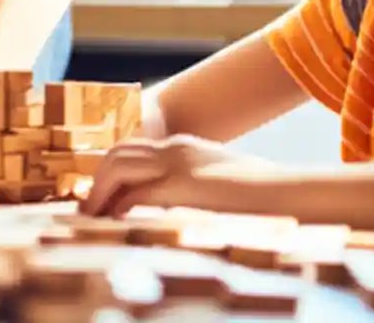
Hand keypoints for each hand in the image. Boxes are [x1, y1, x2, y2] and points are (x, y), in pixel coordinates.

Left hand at [79, 134, 279, 217]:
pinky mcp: (182, 186)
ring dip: (98, 193)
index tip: (100, 198)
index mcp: (183, 147)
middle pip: (117, 154)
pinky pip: (134, 195)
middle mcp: (174, 149)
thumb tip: (186, 203)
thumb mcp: (223, 182)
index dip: (110, 174)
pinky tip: (112, 226)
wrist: (288, 193)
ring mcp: (177, 164)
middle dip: (96, 182)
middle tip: (85, 210)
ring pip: (116, 168)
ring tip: (89, 219)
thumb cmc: (264, 194)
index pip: (132, 151)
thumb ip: (197, 187)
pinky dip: (116, 209)